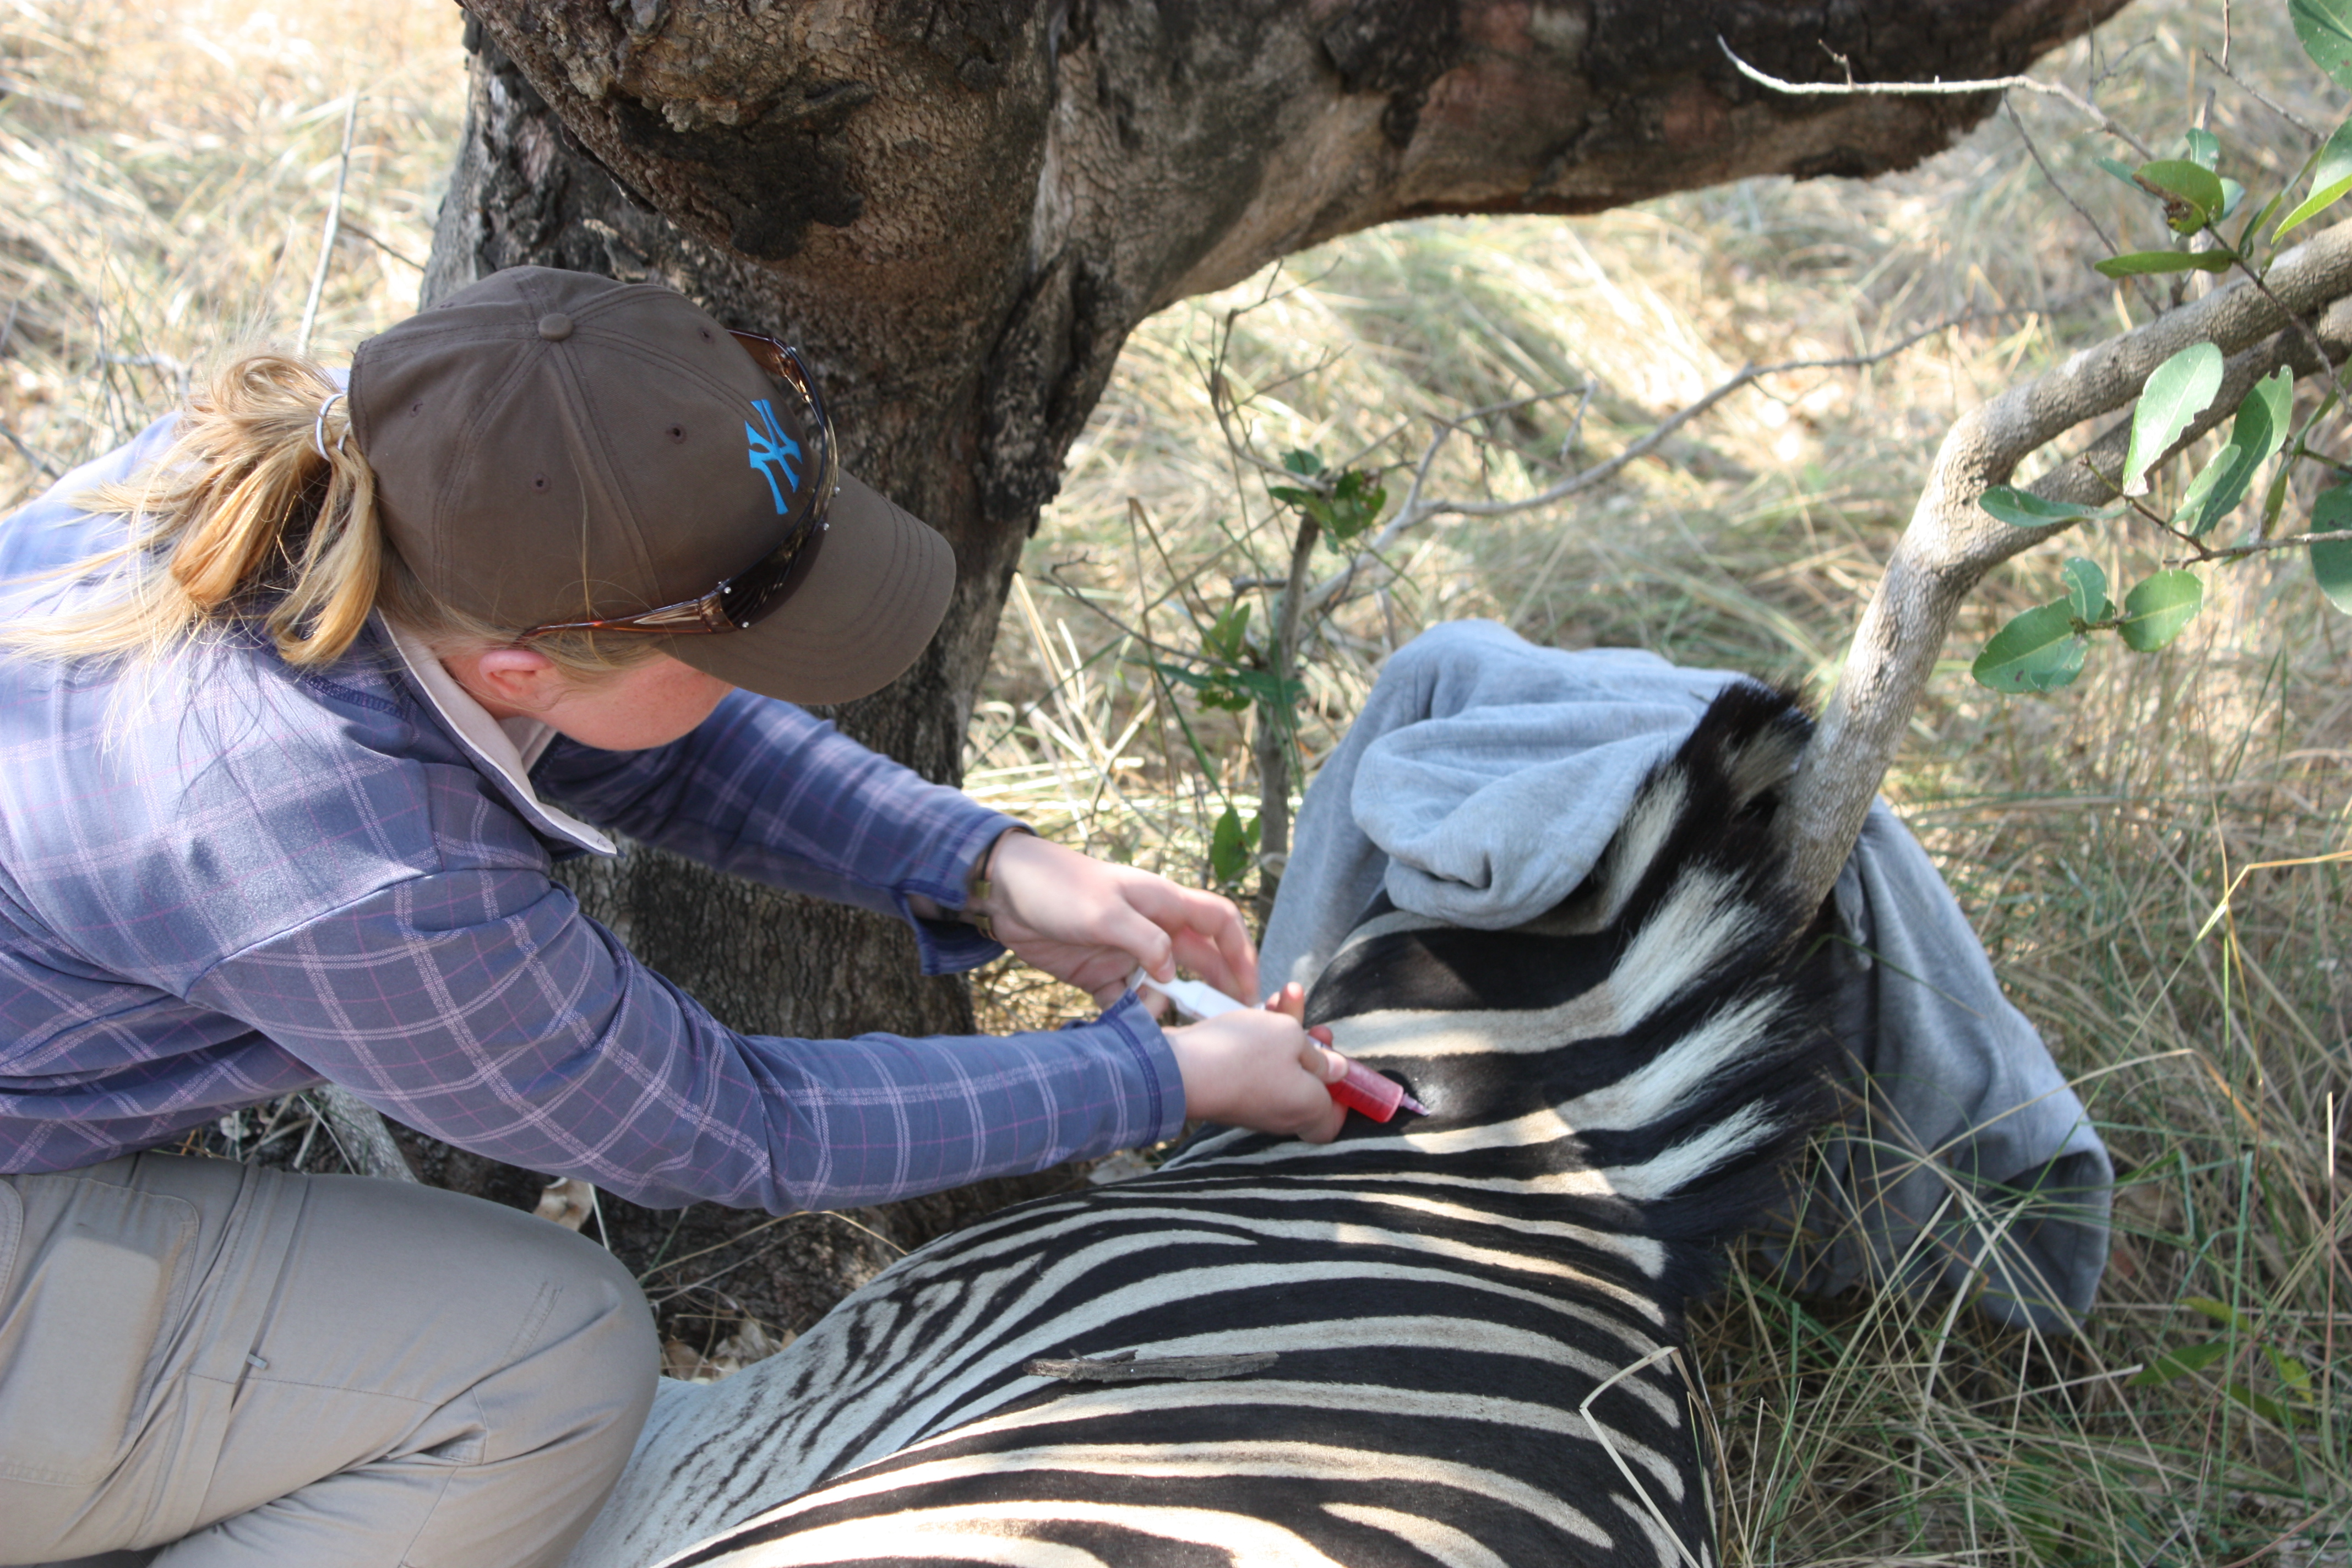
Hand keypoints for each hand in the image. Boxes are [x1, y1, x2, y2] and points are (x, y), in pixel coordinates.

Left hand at [977, 832, 1258, 1006]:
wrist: (1002, 890)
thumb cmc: (1056, 887)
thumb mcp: (1105, 912)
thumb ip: (1145, 941)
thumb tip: (1172, 975)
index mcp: (1162, 902)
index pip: (1219, 921)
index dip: (1241, 951)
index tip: (1249, 987)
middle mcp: (1150, 927)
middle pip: (1198, 959)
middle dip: (1215, 989)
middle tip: (1226, 1025)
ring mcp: (1125, 951)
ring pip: (1162, 986)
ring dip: (1166, 1007)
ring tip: (1165, 1028)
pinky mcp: (1097, 972)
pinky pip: (1125, 1000)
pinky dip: (1130, 1017)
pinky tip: (1127, 1031)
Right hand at [1166, 983, 1346, 1141]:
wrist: (1178, 1069)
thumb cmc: (1242, 1055)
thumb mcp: (1290, 1037)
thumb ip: (1318, 1053)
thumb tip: (1335, 1069)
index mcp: (1307, 1109)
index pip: (1334, 1120)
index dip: (1344, 1097)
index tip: (1342, 1069)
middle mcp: (1281, 1114)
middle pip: (1310, 1083)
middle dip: (1314, 1045)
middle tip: (1316, 1024)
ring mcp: (1253, 1104)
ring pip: (1282, 1068)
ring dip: (1285, 1032)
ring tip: (1285, 997)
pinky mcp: (1229, 1090)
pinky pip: (1255, 1067)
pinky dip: (1260, 1040)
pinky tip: (1259, 1009)